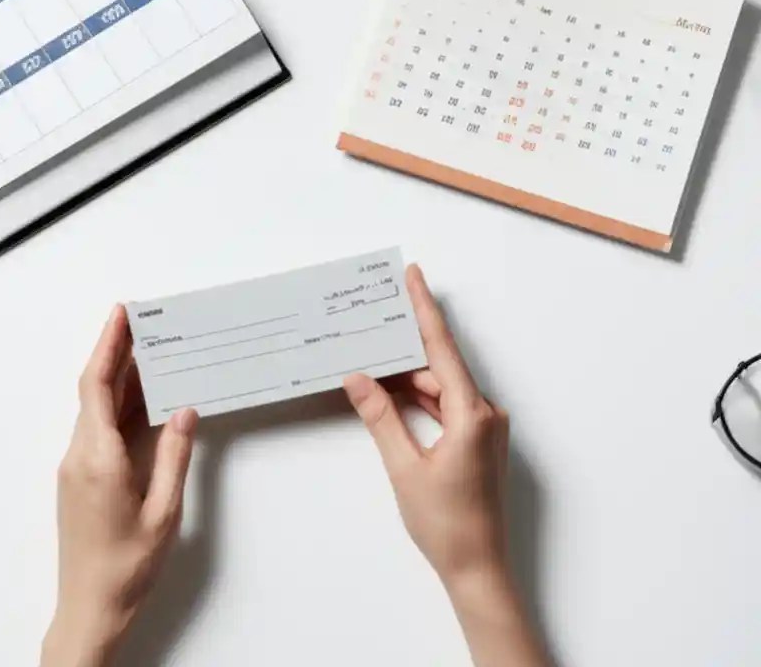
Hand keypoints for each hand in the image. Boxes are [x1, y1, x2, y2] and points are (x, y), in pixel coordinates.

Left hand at [43, 306, 199, 666]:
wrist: (89, 607)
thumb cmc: (126, 568)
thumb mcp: (164, 513)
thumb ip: (174, 457)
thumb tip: (183, 411)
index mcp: (98, 459)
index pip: (96, 386)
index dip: (108, 345)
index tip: (122, 314)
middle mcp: (79, 456)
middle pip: (94, 391)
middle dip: (117, 353)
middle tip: (144, 321)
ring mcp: (76, 468)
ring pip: (96, 410)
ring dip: (120, 380)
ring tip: (151, 353)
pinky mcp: (80, 480)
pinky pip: (98, 430)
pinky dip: (119, 408)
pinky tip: (143, 402)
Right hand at [344, 265, 549, 666]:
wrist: (477, 568)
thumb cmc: (446, 525)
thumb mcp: (404, 467)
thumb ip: (380, 417)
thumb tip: (359, 378)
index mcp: (472, 415)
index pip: (442, 350)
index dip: (425, 310)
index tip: (415, 277)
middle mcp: (485, 415)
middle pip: (439, 367)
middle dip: (404, 346)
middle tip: (373, 320)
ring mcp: (483, 429)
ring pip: (441, 388)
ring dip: (408, 378)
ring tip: (371, 361)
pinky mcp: (477, 443)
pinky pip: (446, 407)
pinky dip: (419, 399)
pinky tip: (391, 395)